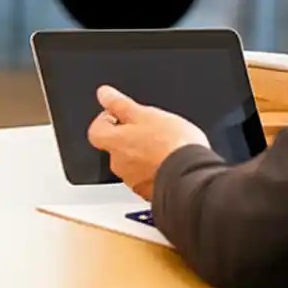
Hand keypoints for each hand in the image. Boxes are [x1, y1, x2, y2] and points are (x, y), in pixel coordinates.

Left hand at [87, 86, 208, 199]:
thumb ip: (120, 104)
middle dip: (129, 137)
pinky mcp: (150, 193)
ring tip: (165, 145)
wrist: (192, 178)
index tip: (119, 113)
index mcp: (115, 143)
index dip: (106, 119)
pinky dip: (154, 169)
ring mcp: (135, 181)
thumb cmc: (172, 146)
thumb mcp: (146, 114)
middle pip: (115, 147)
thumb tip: (103, 94)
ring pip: (132, 163)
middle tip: (149, 128)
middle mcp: (120, 165)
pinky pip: (147, 178)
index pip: (96, 131)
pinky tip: (170, 162)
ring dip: (143, 154)